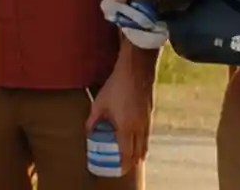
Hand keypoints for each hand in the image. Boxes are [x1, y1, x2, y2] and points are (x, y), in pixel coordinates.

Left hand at [85, 57, 154, 174]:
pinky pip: (148, 132)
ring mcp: (147, 119)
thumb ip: (93, 121)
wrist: (136, 69)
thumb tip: (89, 132)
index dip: (124, 163)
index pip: (127, 153)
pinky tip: (138, 136)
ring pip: (145, 142)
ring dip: (140, 151)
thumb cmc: (116, 86)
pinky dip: (143, 139)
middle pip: (139, 151)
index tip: (119, 168)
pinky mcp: (150, 112)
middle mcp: (140, 127)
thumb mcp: (100, 104)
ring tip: (133, 155)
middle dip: (132, 160)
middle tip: (125, 164)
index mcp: (127, 127)